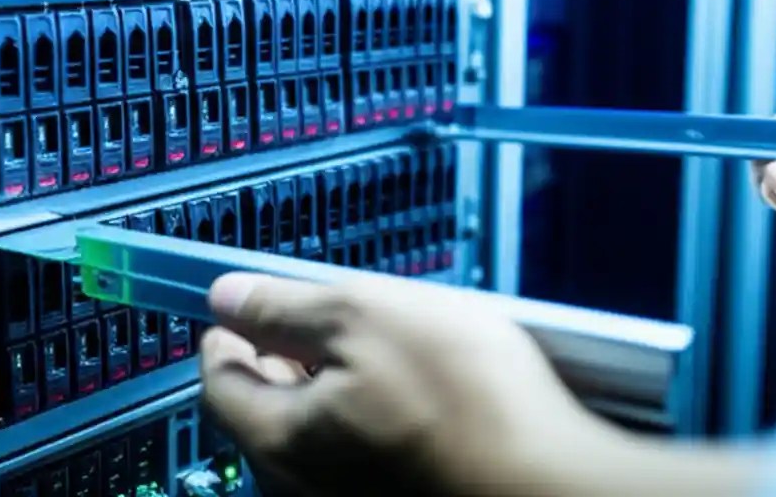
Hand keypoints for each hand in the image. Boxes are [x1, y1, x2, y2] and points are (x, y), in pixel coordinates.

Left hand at [198, 273, 625, 495]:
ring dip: (336, 391)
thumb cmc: (467, 402)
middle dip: (285, 359)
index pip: (219, 380)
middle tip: (317, 317)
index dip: (229, 331)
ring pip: (321, 438)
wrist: (556, 485)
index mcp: (280, 439)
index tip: (241, 307)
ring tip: (381, 351)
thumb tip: (230, 297)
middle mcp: (305, 489)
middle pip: (268, 413)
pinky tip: (419, 399)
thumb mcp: (364, 315)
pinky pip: (365, 460)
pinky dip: (375, 422)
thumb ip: (285, 306)